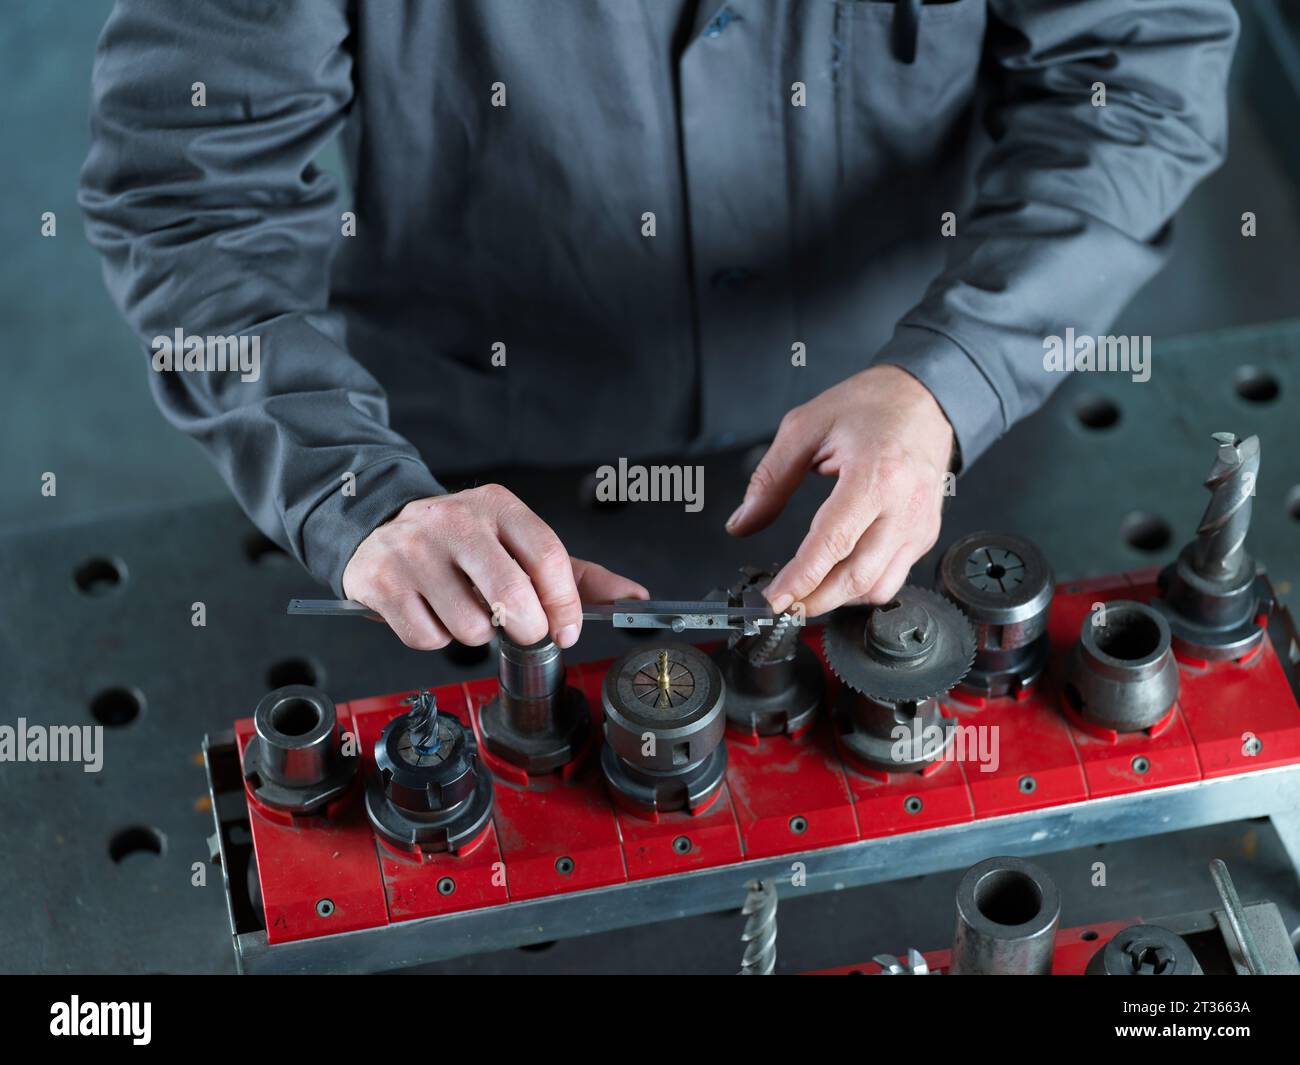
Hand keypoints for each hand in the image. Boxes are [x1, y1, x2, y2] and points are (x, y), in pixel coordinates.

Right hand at [342, 485, 647, 649]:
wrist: (382, 529)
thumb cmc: (463, 545)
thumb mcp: (518, 545)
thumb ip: (577, 574)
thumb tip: (633, 597)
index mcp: (498, 506)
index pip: (548, 557)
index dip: (564, 604)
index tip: (566, 630)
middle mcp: (455, 521)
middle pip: (513, 595)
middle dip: (528, 629)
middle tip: (522, 630)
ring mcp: (415, 550)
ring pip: (472, 627)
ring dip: (476, 634)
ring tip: (465, 609)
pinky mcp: (383, 580)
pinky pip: (428, 638)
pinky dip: (436, 638)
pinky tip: (432, 612)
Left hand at [726, 364, 953, 617]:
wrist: (925, 398)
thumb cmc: (870, 406)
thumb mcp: (805, 428)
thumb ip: (770, 480)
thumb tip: (742, 523)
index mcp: (875, 475)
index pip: (833, 543)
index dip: (800, 579)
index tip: (773, 599)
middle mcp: (905, 507)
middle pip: (857, 577)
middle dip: (815, 601)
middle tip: (782, 607)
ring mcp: (920, 525)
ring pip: (878, 587)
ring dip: (838, 599)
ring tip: (805, 593)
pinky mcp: (926, 535)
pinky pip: (893, 577)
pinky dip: (862, 587)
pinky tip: (837, 578)